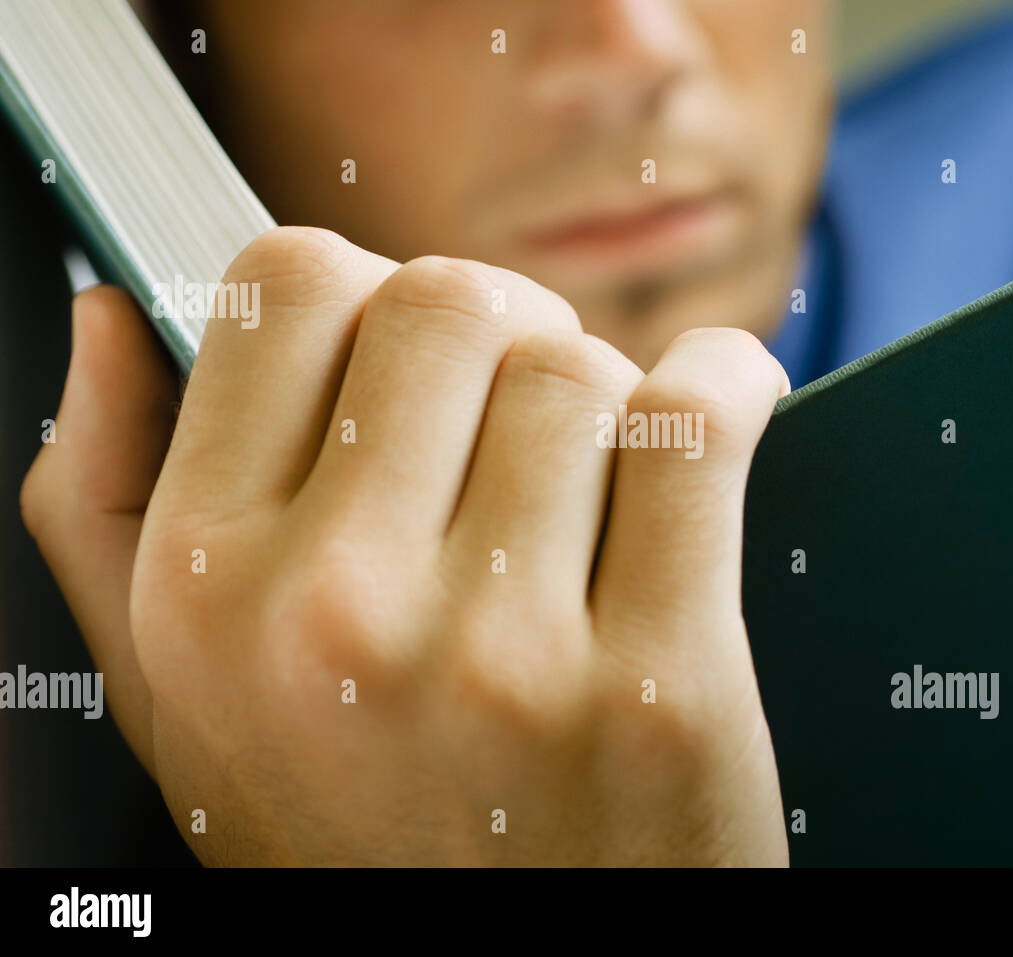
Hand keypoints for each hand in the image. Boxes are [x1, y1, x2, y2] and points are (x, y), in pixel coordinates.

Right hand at [21, 227, 790, 865]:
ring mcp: (500, 655)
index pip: (290, 287)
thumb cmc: (360, 839)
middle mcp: (334, 614)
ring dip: (607, 405)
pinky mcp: (657, 687)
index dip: (367, 296)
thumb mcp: (184, 700)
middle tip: (521, 421)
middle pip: (452, 304)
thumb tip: (115, 316)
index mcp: (204, 591)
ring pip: (579, 368)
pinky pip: (695, 428)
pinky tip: (725, 398)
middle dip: (502, 340)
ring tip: (599, 491)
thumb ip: (109, 502)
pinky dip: (730, 382)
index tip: (414, 354)